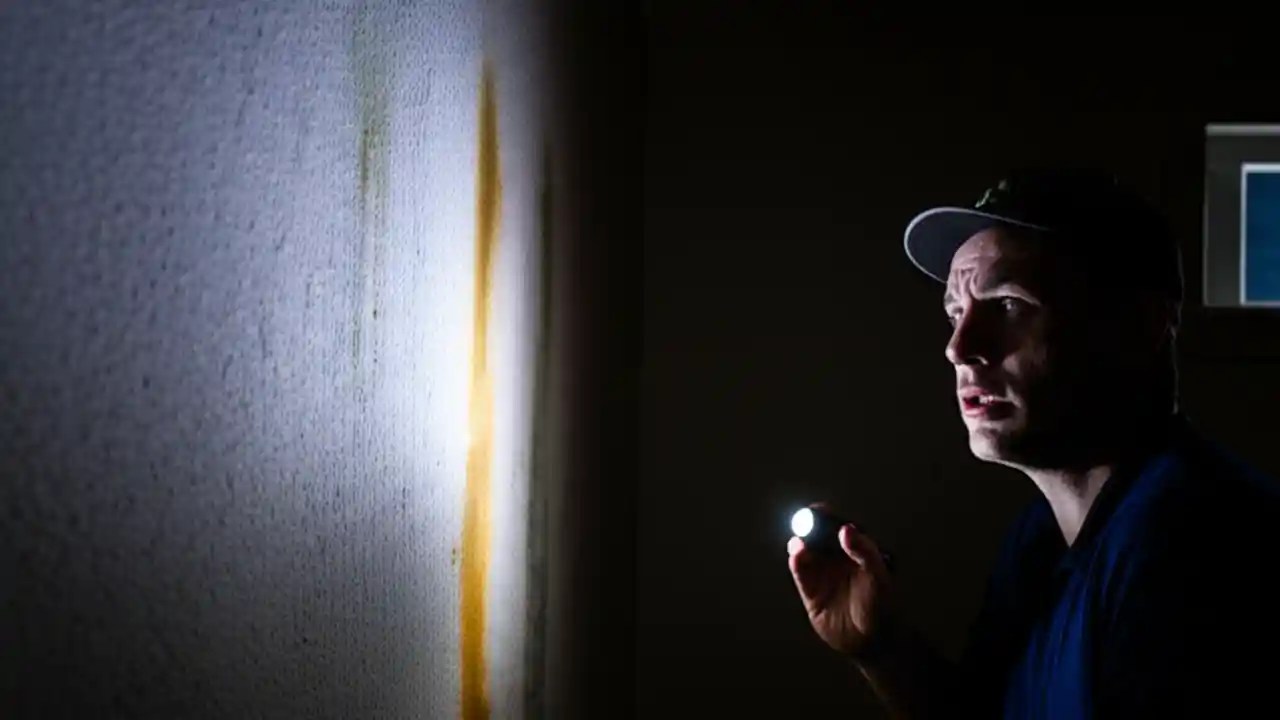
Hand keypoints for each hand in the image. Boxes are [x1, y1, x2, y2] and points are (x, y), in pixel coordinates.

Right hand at [787, 508, 893, 658]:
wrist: (874, 642)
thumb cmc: (883, 606)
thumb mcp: (878, 575)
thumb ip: (864, 551)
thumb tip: (846, 529)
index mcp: (855, 551)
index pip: (837, 527)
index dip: (826, 517)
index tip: (816, 510)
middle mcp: (836, 560)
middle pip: (817, 537)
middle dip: (807, 528)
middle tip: (802, 523)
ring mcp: (822, 575)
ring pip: (805, 553)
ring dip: (800, 544)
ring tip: (799, 541)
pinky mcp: (810, 593)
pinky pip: (800, 574)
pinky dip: (796, 563)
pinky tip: (796, 555)